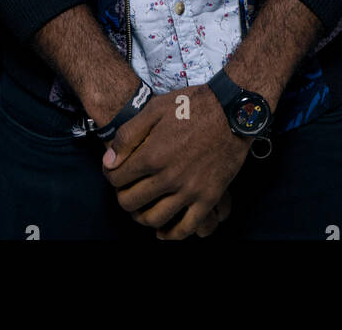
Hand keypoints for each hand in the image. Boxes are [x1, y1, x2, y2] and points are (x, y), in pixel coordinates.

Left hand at [101, 85, 249, 239]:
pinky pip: (186, 228)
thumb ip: (128, 135)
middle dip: (123, 197)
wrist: (232, 110)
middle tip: (126, 190)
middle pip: (131, 202)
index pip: (117, 179)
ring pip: (154, 219)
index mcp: (152, 155)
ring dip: (142, 217)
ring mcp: (190, 190)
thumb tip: (109, 162)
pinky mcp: (209, 197)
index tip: (115, 172)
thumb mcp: (155, 108)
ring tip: (142, 208)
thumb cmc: (193, 106)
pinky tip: (164, 231)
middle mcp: (169, 177)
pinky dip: (171, 234)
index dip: (111, 176)